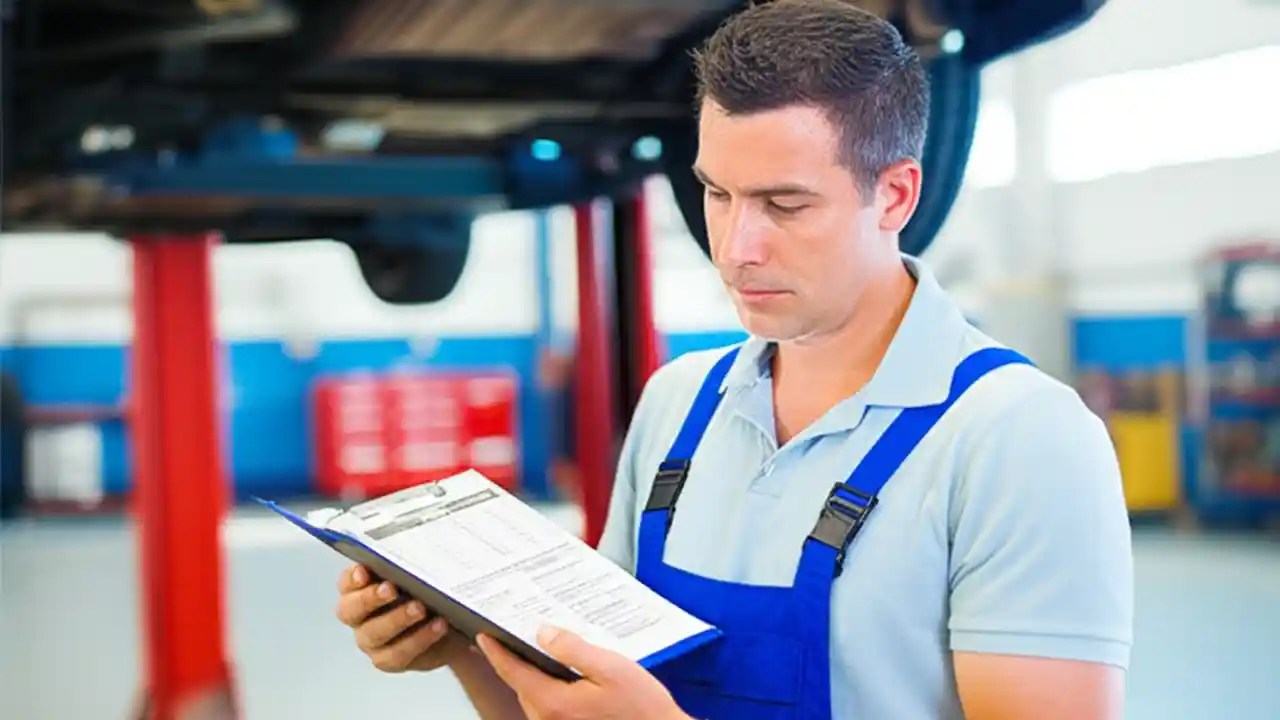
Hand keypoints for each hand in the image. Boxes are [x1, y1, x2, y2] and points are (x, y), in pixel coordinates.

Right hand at [334, 563, 467, 672]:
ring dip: (397, 619)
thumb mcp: (421, 573)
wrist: (452, 626)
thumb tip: (415, 549)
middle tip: (391, 589)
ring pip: (374, 633)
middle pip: (350, 610)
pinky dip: (419, 639)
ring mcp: (371, 640)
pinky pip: (397, 653)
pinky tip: (438, 626)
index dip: (352, 578)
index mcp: (360, 589)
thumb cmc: (429, 592)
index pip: (346, 582)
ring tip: (421, 608)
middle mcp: (359, 616)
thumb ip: (410, 563)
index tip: (364, 571)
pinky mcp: (388, 659)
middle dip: (369, 598)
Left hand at [476, 625, 689, 719]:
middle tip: (515, 636)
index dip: (497, 651)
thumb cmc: (641, 708)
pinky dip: (548, 689)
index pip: (513, 672)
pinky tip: (564, 675)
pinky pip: (548, 708)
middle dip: (517, 661)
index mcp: (554, 703)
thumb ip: (572, 648)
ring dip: (533, 676)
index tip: (485, 636)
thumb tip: (543, 633)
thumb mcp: (610, 667)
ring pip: (534, 698)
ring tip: (543, 651)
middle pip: (521, 686)